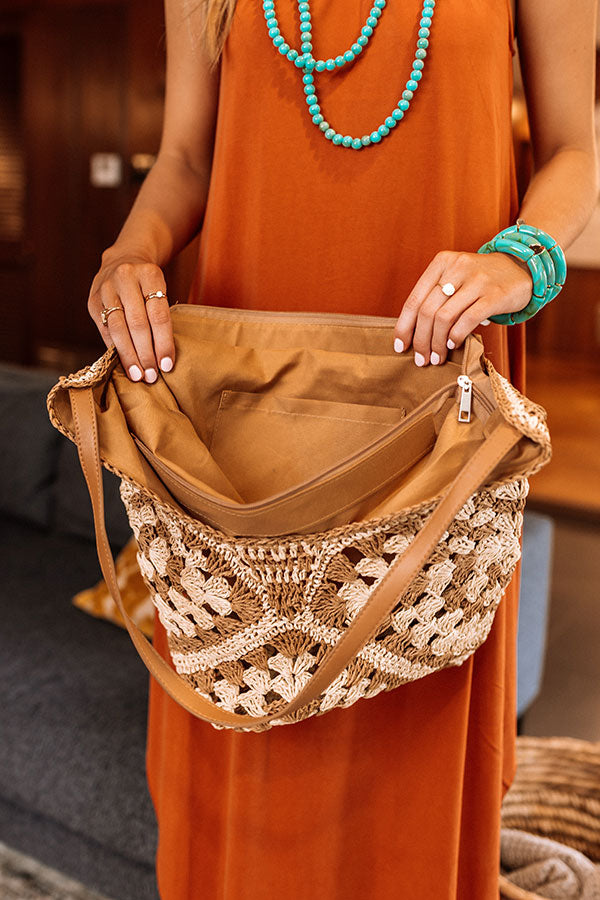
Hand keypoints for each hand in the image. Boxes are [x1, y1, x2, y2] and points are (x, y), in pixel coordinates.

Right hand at [88, 254, 174, 382]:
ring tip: (138, 375)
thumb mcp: (160, 289)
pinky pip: (104, 329)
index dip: (164, 342)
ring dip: (129, 355)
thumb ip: (160, 316)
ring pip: (118, 328)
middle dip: (146, 353)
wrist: (123, 259)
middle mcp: (126, 278)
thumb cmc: (148, 284)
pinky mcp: (92, 300)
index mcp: (149, 273)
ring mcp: (106, 288)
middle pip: (138, 323)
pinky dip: (114, 348)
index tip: (167, 365)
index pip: (159, 314)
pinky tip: (123, 363)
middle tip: (152, 376)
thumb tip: (164, 359)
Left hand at [393, 250, 532, 365]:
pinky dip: (456, 337)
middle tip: (421, 359)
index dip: (404, 327)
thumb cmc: (482, 279)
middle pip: (427, 312)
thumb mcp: (455, 277)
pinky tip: (453, 346)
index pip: (414, 299)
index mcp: (442, 262)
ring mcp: (477, 280)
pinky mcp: (494, 295)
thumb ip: (435, 297)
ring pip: (445, 318)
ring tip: (437, 357)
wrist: (522, 267)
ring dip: (437, 343)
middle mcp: (457, 268)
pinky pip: (468, 320)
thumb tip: (412, 332)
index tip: (400, 346)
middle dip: (421, 340)